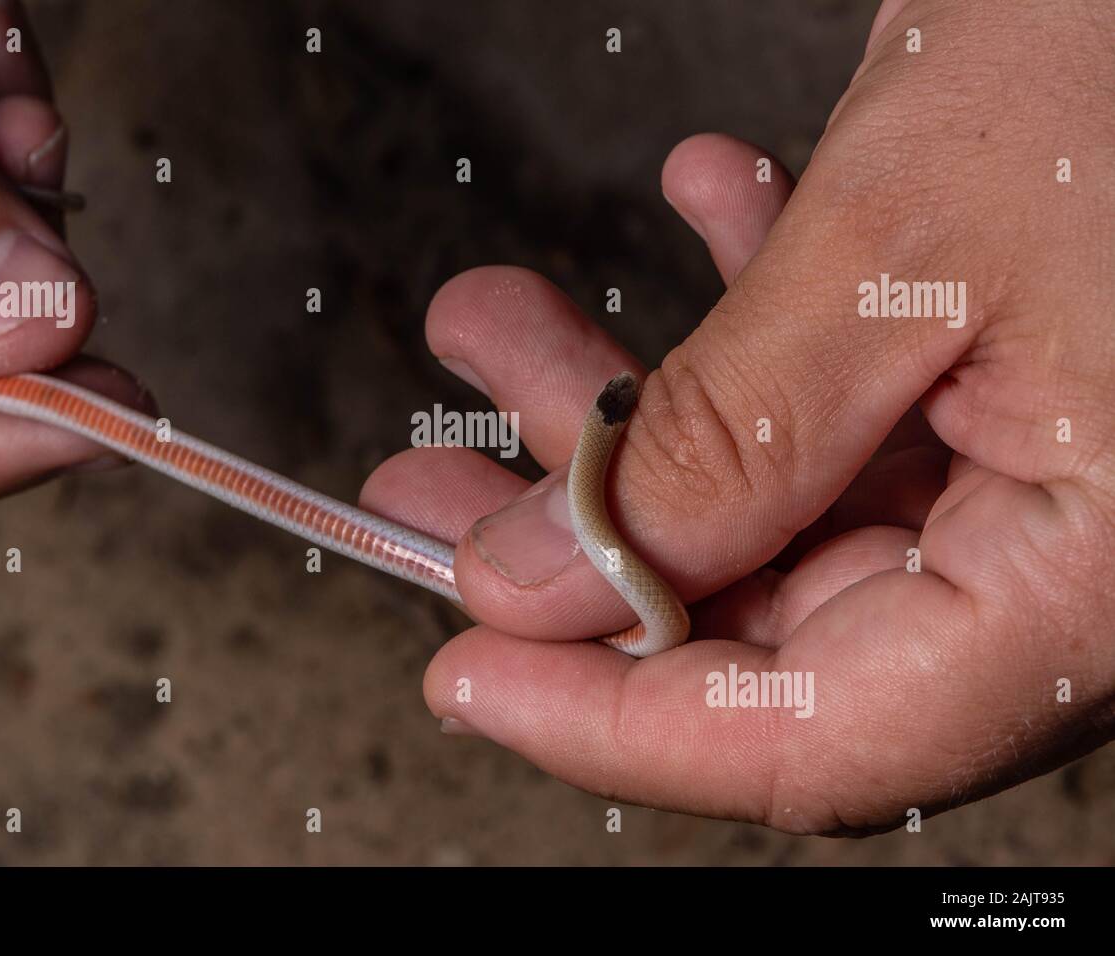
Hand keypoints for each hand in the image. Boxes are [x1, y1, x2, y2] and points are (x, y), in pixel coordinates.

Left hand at [361, 0, 1114, 832]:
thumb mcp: (896, 249)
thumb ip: (718, 443)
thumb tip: (538, 580)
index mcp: (1093, 591)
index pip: (807, 742)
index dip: (606, 723)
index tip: (461, 672)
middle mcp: (1083, 573)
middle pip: (771, 626)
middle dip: (576, 544)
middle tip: (431, 488)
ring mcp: (1057, 487)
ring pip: (789, 511)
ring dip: (634, 418)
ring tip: (501, 327)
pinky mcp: (1033, 399)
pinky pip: (856, 412)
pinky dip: (754, 336)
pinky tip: (703, 224)